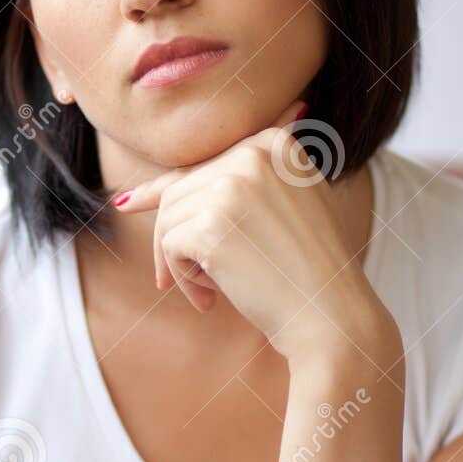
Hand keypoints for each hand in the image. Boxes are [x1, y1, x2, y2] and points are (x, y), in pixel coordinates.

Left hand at [114, 99, 394, 368]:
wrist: (331, 317)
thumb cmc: (304, 273)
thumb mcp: (276, 213)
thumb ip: (225, 192)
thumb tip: (131, 195)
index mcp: (277, 144)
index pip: (204, 166)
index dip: (169, 194)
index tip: (131, 204)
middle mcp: (256, 154)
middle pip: (181, 190)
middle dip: (177, 238)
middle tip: (187, 282)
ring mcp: (234, 186)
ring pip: (169, 217)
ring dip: (179, 261)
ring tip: (210, 292)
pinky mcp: (212, 223)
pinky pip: (169, 245)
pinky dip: (182, 278)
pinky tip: (209, 299)